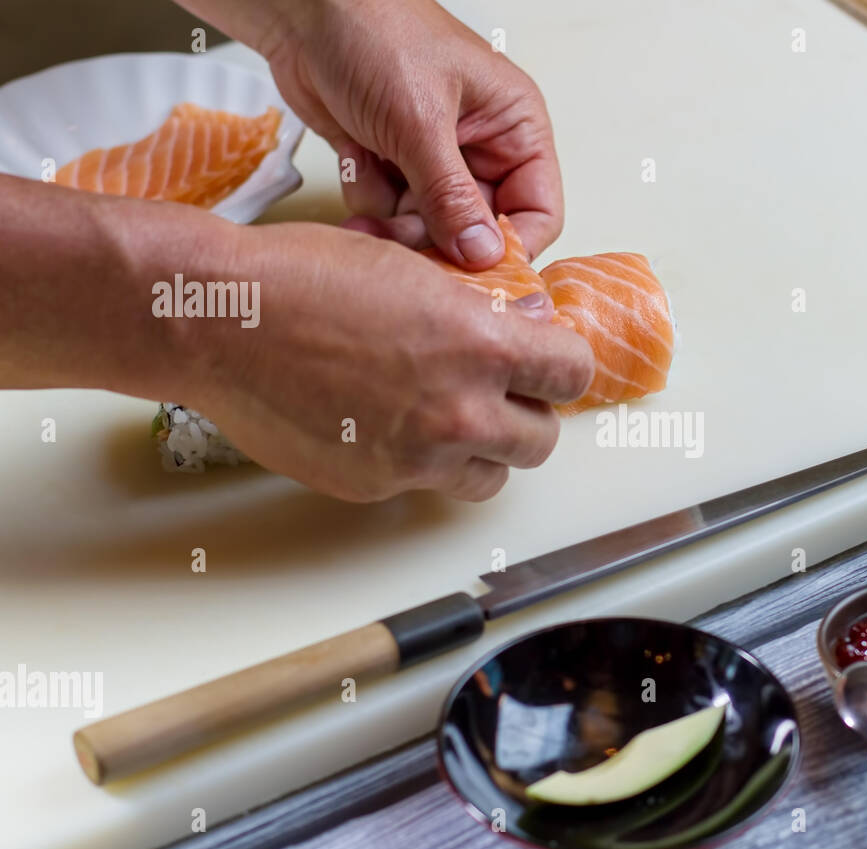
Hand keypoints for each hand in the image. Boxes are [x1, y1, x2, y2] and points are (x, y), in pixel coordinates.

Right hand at [182, 222, 592, 501]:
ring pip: (491, 478)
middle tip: (498, 392)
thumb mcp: (413, 269)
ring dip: (482, 452)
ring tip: (447, 418)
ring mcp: (417, 459)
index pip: (572, 374)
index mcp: (480, 345)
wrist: (220, 322)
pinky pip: (425, 486)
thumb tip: (527, 320)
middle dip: (525, 414)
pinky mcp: (375, 486)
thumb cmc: (305, 278)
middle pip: (541, 440)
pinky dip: (419, 463)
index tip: (547, 363)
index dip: (560, 366)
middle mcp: (459, 412)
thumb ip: (481, 308)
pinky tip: (385, 425)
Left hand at [257, 0, 563, 266]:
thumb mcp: (420, 122)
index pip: (537, 211)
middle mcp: (482, 146)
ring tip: (369, 205)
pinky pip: (392, 212)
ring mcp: (436, 158)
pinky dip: (369, 200)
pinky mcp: (394, 163)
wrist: (301, 8)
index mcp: (514, 126)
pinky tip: (356, 163)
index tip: (473, 269)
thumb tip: (485, 256)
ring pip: (432, 227)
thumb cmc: (374, 30)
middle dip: (437, 238)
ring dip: (396, 224)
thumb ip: (453, 196)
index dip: (511, 247)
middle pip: (478, 229)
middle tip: (402, 236)